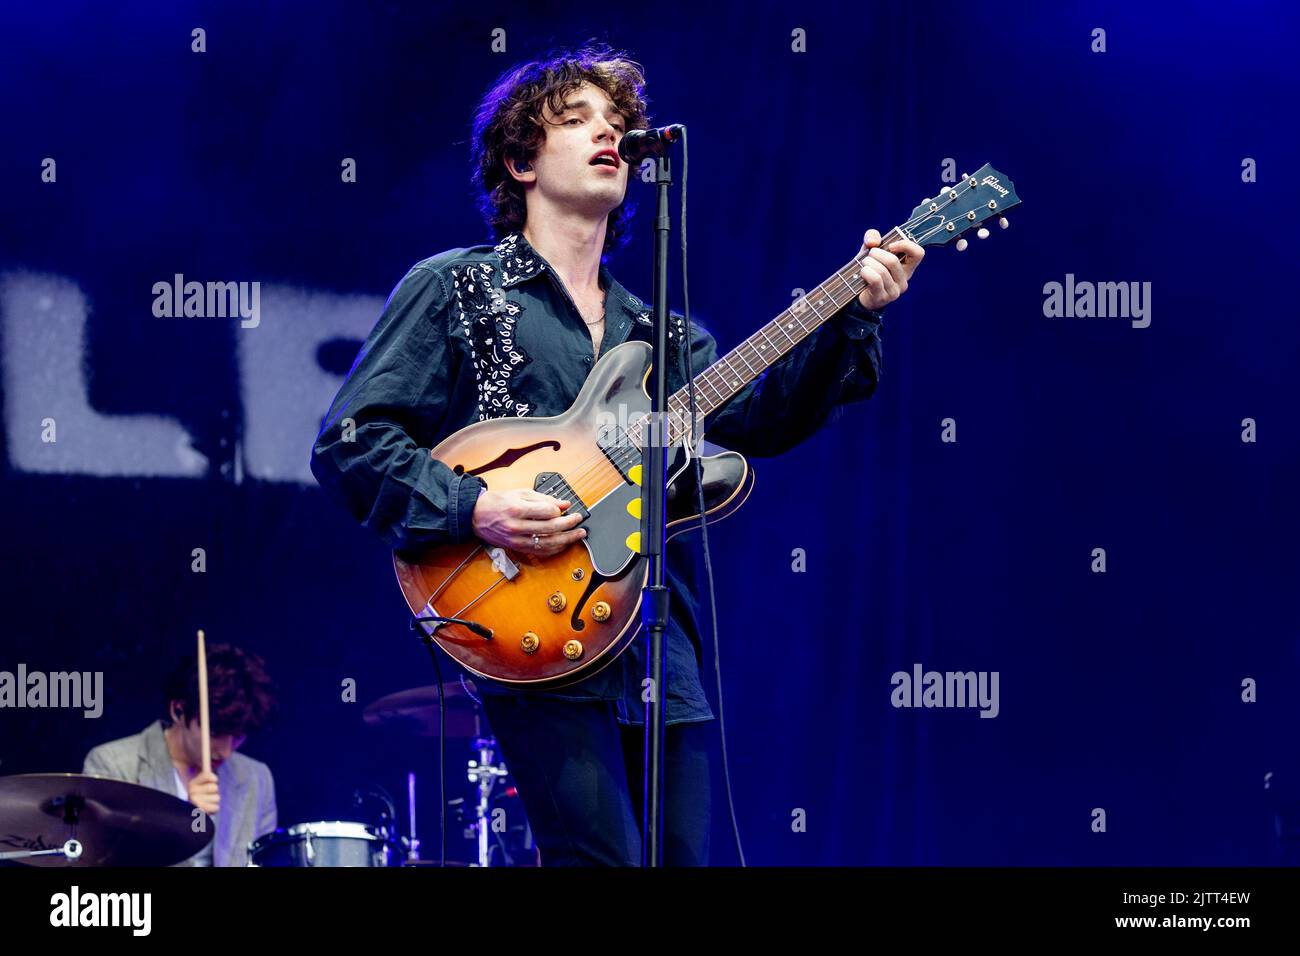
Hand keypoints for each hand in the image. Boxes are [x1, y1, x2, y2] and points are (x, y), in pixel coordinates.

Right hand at [187, 770, 219, 814]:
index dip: (213, 778)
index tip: (215, 780)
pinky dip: (214, 809)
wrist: (192, 814)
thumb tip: (222, 754)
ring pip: (217, 798)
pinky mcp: (199, 811)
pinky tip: (208, 809)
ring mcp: (194, 801)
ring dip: (215, 801)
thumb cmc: (201, 797)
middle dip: (215, 791)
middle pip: (214, 787)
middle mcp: (191, 791)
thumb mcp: (202, 784)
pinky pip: (216, 807)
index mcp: (192, 783)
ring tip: (207, 803)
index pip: (207, 774)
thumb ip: (208, 774)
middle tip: (208, 795)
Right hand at [472, 488, 586, 556]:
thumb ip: (543, 498)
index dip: (559, 510)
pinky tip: (564, 544)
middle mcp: (517, 527)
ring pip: (547, 543)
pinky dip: (554, 549)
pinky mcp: (517, 548)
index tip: (566, 507)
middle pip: (550, 528)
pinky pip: (540, 552)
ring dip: (566, 539)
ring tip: (578, 534)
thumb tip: (563, 504)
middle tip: (579, 520)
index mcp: (516, 509)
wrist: (476, 516)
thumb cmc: (497, 502)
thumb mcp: (519, 493)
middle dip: (569, 524)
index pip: (546, 512)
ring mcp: (517, 540)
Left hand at [856, 228, 924, 310]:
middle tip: (869, 255)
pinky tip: (862, 272)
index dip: (905, 245)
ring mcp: (894, 291)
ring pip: (882, 271)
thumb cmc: (869, 268)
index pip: (918, 253)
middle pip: (893, 261)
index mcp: (907, 267)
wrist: (857, 291)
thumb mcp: (870, 249)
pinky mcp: (883, 298)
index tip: (890, 245)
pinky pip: (875, 279)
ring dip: (868, 263)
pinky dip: (866, 272)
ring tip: (863, 263)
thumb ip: (872, 237)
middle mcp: (904, 280)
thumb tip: (873, 241)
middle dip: (876, 253)